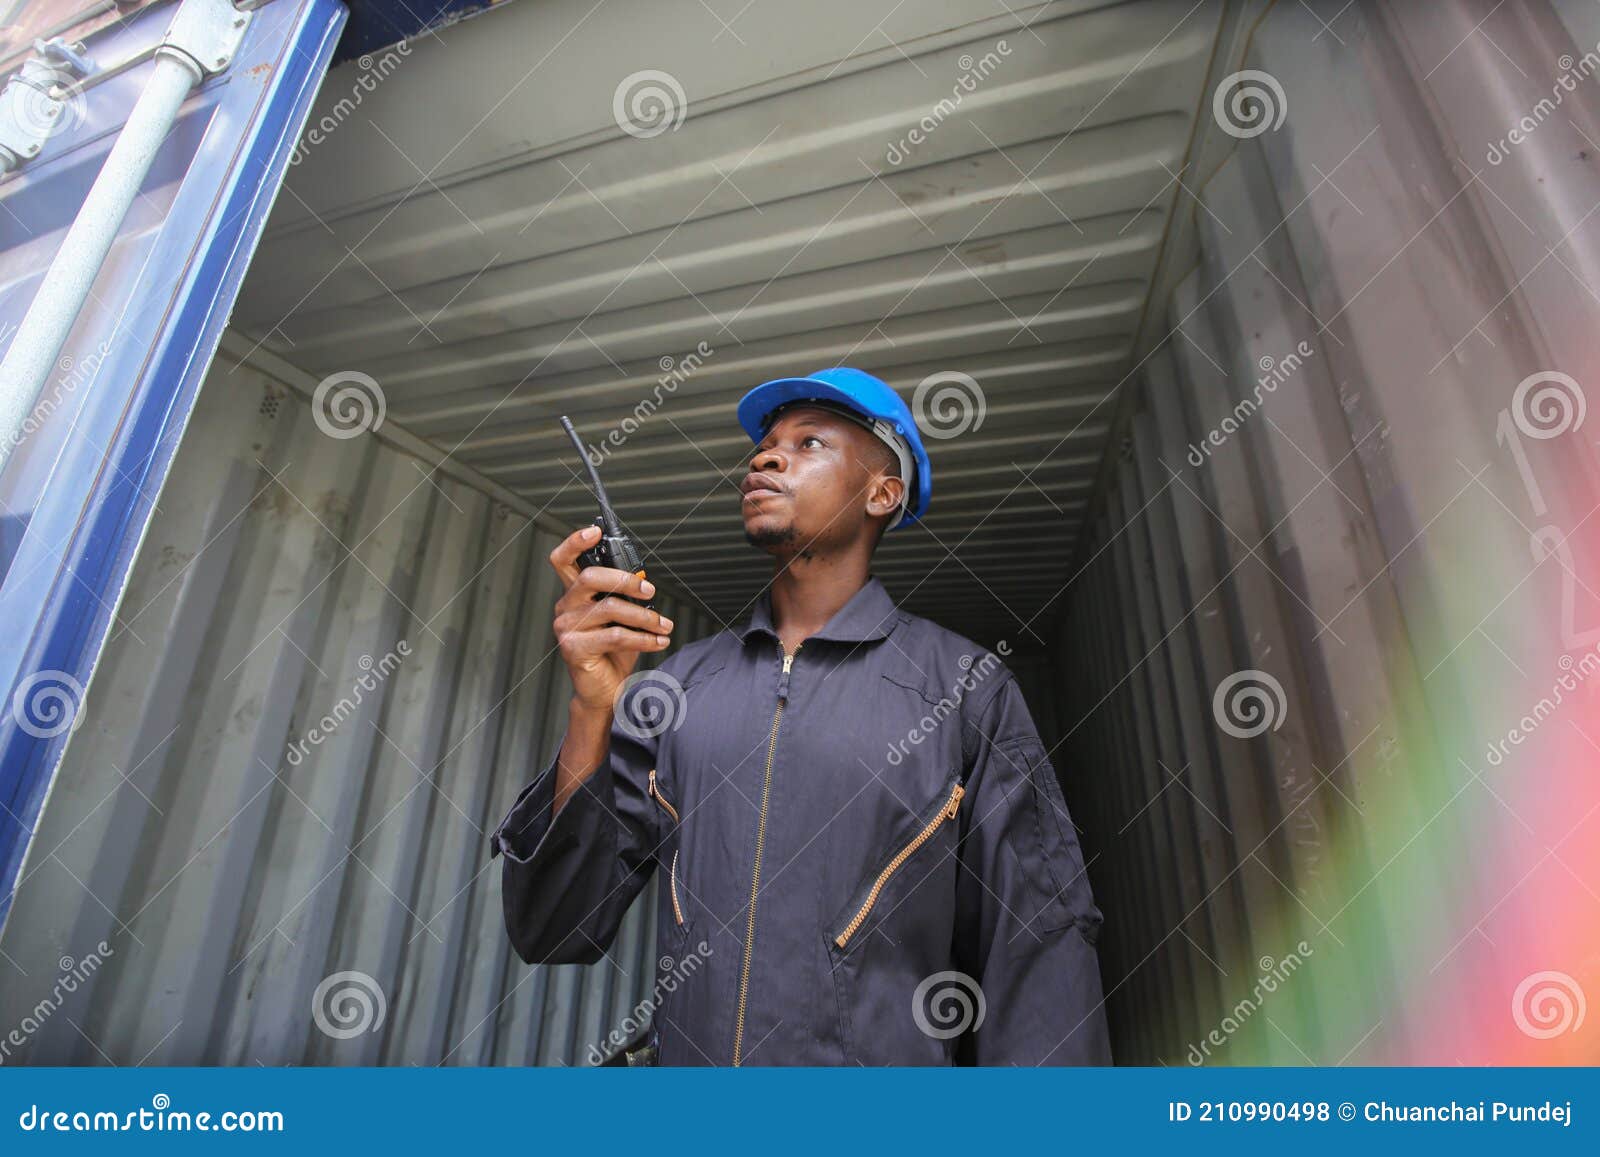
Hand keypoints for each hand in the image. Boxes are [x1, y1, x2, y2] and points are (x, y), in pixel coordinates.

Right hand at [549, 524, 673, 713]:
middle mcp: (566, 607)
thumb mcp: (624, 618)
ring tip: (663, 625)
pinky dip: (643, 638)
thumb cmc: (614, 652)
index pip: (564, 560)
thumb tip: (643, 580)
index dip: (575, 542)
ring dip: (644, 616)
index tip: (594, 531)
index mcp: (575, 594)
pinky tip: (658, 641)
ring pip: (609, 609)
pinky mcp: (574, 649)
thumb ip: (626, 596)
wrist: (606, 691)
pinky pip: (615, 636)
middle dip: (624, 580)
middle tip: (649, 590)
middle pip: (590, 577)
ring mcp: (566, 628)